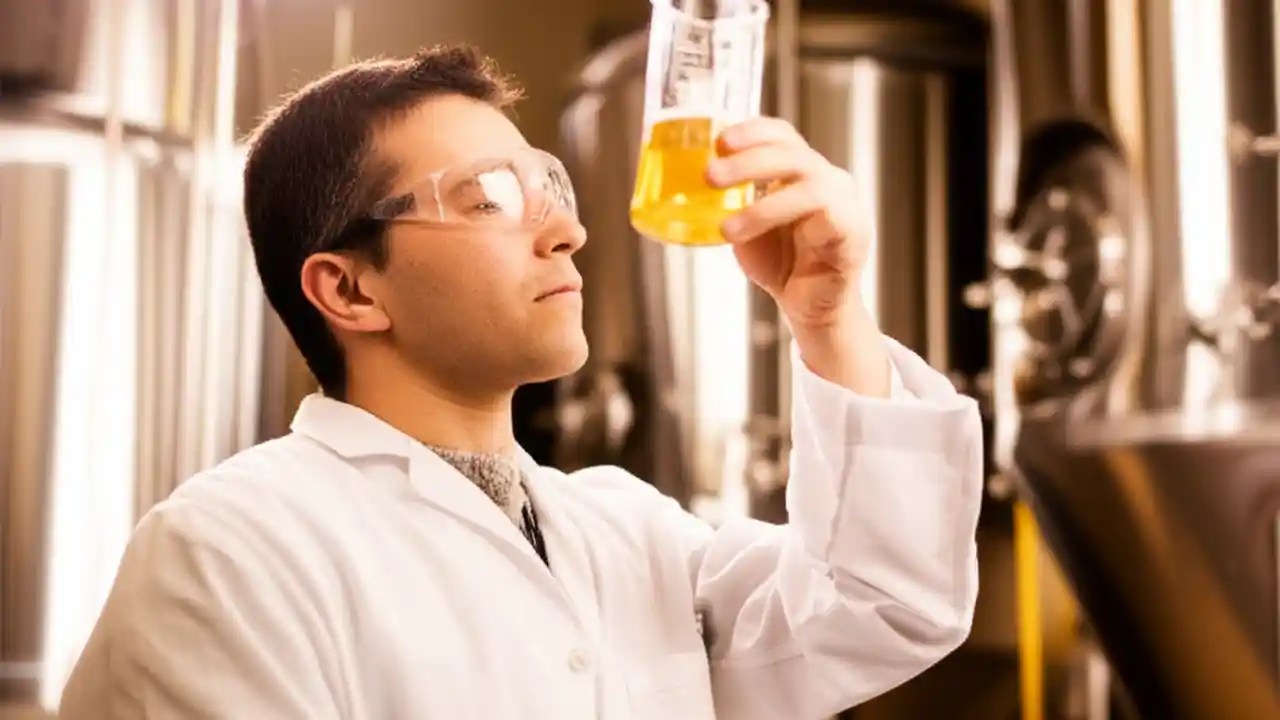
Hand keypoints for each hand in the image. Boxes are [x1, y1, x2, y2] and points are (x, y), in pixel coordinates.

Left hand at [706, 117, 869, 330]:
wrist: (810, 306)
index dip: (753, 131)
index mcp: (800, 170)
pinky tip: (756, 237)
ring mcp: (844, 202)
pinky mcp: (853, 231)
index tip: (720, 141)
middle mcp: (826, 179)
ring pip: (809, 185)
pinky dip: (785, 222)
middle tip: (711, 175)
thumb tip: (691, 185)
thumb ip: (731, 202)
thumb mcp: (745, 225)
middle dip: (748, 160)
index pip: (782, 135)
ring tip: (727, 229)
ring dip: (762, 206)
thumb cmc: (781, 263)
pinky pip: (826, 216)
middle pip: (792, 153)